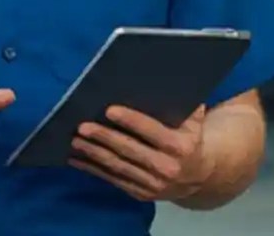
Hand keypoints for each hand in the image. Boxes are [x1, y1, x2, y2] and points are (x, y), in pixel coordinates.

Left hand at [69, 105, 209, 201]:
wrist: (199, 176)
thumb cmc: (189, 137)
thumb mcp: (194, 121)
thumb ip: (183, 104)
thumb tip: (162, 78)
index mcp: (180, 146)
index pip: (153, 131)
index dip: (131, 121)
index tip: (109, 110)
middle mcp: (167, 168)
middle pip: (129, 150)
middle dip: (104, 137)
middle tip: (83, 126)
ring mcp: (153, 184)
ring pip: (117, 166)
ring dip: (93, 153)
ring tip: (75, 140)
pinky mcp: (140, 194)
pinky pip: (113, 180)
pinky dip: (93, 169)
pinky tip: (76, 159)